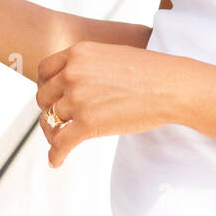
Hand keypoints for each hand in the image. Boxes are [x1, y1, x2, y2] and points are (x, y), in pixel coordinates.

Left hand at [35, 41, 177, 167]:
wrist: (171, 86)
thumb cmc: (149, 72)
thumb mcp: (110, 55)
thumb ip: (87, 65)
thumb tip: (73, 81)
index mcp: (77, 54)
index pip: (44, 70)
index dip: (45, 85)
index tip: (52, 97)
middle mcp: (72, 73)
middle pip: (44, 96)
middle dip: (50, 109)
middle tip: (59, 120)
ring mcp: (78, 98)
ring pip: (51, 120)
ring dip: (53, 133)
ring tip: (59, 142)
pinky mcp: (87, 123)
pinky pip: (60, 143)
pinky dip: (55, 155)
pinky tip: (56, 162)